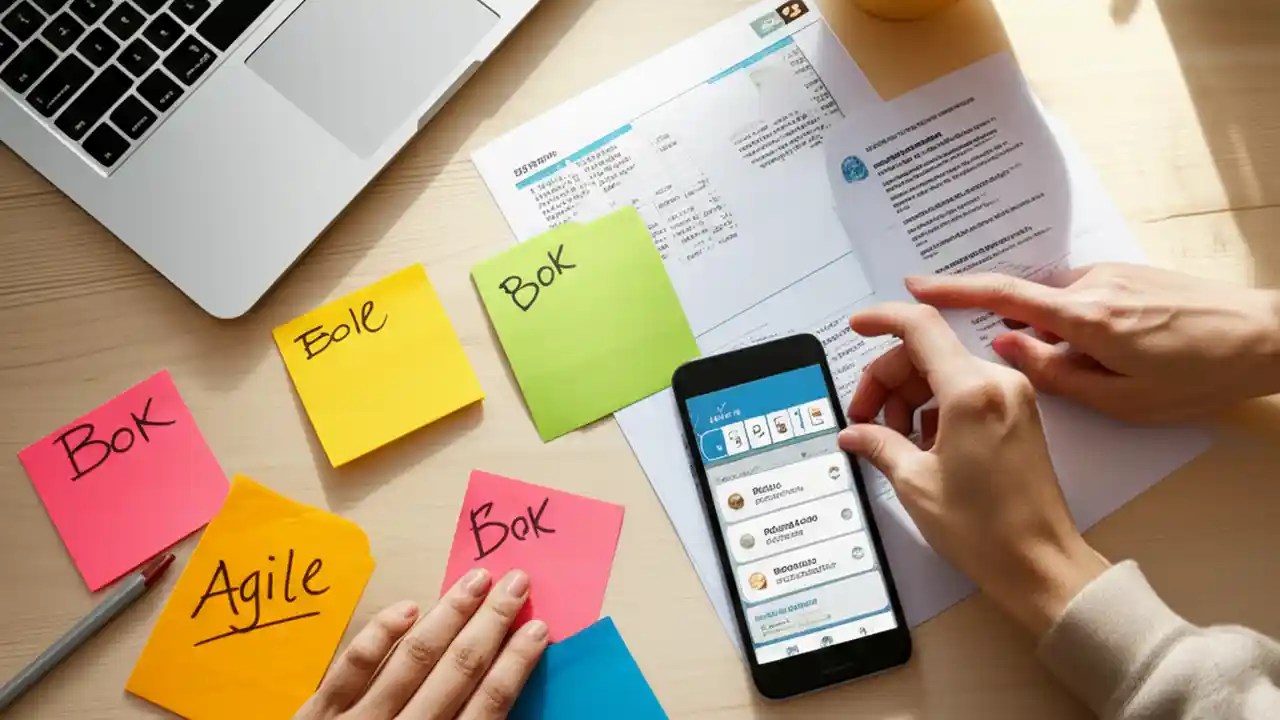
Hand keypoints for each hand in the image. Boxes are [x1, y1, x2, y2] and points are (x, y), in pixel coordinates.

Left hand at [294, 569, 546, 719]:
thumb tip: (499, 697)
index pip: (489, 704)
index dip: (516, 663)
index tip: (538, 627)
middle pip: (458, 671)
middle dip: (492, 623)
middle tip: (516, 581)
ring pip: (413, 659)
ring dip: (450, 614)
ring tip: (476, 580)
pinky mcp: (317, 717)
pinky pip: (351, 668)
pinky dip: (379, 636)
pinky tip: (408, 608)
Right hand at [839, 304, 1107, 636]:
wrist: (1040, 565)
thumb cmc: (986, 529)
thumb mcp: (915, 482)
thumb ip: (878, 443)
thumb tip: (854, 433)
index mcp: (972, 392)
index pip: (920, 327)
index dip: (882, 320)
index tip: (856, 327)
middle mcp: (998, 383)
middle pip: (927, 351)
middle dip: (887, 378)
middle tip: (863, 419)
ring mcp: (1012, 397)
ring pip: (944, 371)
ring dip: (909, 395)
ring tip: (890, 439)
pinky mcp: (1017, 414)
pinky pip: (965, 391)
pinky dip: (934, 407)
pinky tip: (919, 444)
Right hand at [906, 263, 1279, 422]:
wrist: (1271, 336)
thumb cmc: (1202, 377)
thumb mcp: (1121, 400)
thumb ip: (1052, 372)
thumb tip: (1003, 347)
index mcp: (1084, 318)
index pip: (999, 295)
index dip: (950, 289)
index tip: (912, 285)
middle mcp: (1091, 286)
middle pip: (1027, 309)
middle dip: (1022, 342)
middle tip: (1060, 374)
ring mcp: (1110, 276)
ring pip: (1058, 310)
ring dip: (1061, 340)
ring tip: (1110, 375)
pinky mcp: (1127, 276)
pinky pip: (1083, 302)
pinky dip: (1082, 329)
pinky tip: (1123, 356)